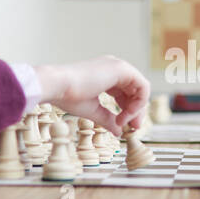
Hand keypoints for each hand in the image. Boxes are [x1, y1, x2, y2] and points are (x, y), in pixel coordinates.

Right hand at [34, 56, 150, 135]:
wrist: (57, 86)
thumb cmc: (68, 96)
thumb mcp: (93, 110)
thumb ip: (108, 119)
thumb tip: (119, 131)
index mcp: (106, 75)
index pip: (126, 94)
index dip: (129, 111)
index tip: (124, 126)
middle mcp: (114, 68)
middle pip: (136, 91)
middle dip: (136, 111)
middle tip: (133, 128)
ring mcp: (118, 66)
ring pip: (141, 89)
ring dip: (136, 109)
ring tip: (123, 122)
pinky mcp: (121, 69)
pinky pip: (143, 87)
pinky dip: (138, 103)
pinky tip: (126, 114)